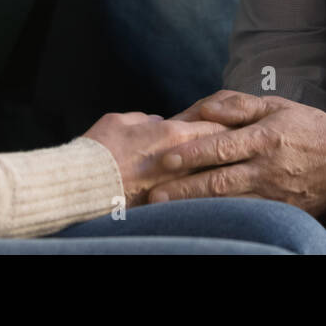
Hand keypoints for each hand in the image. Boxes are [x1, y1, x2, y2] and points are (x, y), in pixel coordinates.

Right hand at [81, 111, 229, 206]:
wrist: (82, 184)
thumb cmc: (99, 148)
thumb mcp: (122, 121)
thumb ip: (146, 120)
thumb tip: (157, 122)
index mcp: (171, 134)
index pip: (214, 126)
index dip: (228, 125)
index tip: (237, 127)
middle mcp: (180, 160)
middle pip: (219, 153)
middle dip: (232, 151)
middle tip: (244, 151)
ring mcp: (175, 185)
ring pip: (211, 178)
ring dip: (223, 174)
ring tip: (234, 174)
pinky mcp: (167, 206)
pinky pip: (195, 198)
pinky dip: (205, 195)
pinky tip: (211, 196)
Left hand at [148, 92, 325, 216]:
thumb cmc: (306, 127)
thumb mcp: (277, 106)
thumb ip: (240, 105)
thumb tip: (206, 109)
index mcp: (265, 137)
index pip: (223, 147)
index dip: (193, 153)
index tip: (166, 158)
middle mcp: (267, 168)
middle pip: (220, 181)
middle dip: (185, 190)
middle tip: (154, 195)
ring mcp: (273, 194)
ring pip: (229, 204)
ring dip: (197, 208)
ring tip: (167, 211)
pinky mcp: (280, 211)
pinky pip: (246, 215)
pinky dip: (221, 218)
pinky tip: (199, 220)